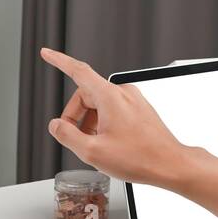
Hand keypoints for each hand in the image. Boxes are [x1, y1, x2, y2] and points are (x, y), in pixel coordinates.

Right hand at [40, 47, 189, 187]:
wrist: (170, 165)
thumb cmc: (140, 158)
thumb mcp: (92, 152)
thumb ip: (67, 136)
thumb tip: (56, 125)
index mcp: (109, 97)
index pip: (78, 71)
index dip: (59, 61)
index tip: (47, 53)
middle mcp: (122, 93)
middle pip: (85, 95)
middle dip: (75, 116)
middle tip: (74, 138)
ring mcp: (133, 100)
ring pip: (99, 105)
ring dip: (90, 123)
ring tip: (96, 146)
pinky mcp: (139, 110)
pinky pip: (112, 111)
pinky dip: (104, 125)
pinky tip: (108, 145)